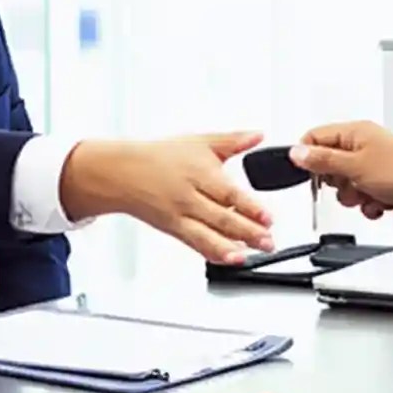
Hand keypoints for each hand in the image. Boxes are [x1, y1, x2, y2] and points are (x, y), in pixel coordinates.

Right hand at [59, 132, 274, 263]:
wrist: (123, 172)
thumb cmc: (160, 156)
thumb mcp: (200, 142)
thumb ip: (232, 141)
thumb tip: (258, 135)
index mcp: (199, 172)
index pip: (229, 192)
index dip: (249, 206)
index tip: (268, 217)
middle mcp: (189, 196)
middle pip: (221, 217)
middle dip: (247, 232)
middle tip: (269, 241)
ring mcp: (180, 215)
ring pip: (207, 236)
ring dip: (230, 248)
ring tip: (249, 255)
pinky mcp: (173, 229)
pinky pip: (194, 243)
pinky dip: (212, 252)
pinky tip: (228, 257)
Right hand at [290, 121, 392, 229]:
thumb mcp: (355, 166)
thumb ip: (322, 160)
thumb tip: (297, 152)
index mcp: (355, 132)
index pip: (315, 138)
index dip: (309, 158)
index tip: (313, 174)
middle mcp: (364, 147)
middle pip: (329, 166)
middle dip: (336, 183)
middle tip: (351, 182)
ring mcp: (374, 167)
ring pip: (346, 186)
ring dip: (354, 196)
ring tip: (370, 193)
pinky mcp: (384, 187)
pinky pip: (362, 199)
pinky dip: (369, 205)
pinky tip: (381, 203)